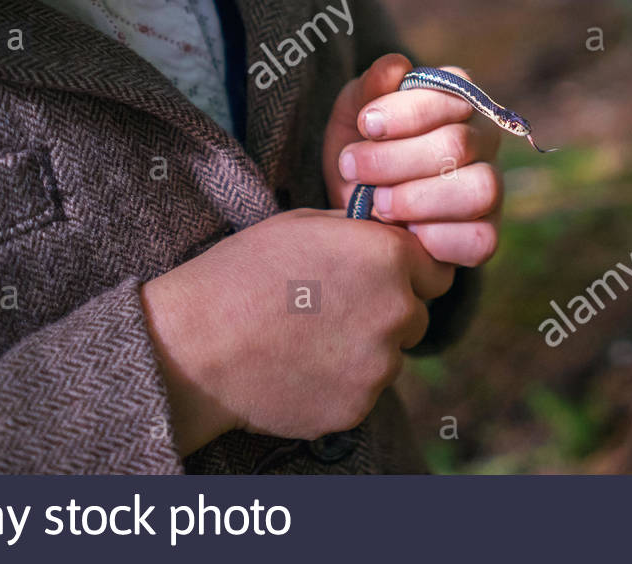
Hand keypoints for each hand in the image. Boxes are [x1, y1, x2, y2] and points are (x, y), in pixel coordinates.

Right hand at [139, 208, 453, 454]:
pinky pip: (363, 391)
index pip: (436, 270)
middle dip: (387, 312)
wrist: (195, 344)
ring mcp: (379, 365)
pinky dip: (339, 383)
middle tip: (333, 309)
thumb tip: (391, 234)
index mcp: (389, 257)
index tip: (378, 277)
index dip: (408, 272)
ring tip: (305, 339)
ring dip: (363, 350)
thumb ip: (361, 231)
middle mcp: (397, 310)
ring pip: (389, 357)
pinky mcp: (357, 407)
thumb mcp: (305, 224)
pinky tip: (297, 367)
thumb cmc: (243, 272)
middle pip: (416, 316)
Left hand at [322, 53, 503, 266]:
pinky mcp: (487, 234)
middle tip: (352, 168)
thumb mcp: (351, 118)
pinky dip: (437, 239)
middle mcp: (485, 138)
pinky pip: (481, 238)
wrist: (357, 212)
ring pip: (481, 190)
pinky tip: (406, 234)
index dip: (404, 111)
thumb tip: (395, 67)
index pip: (448, 95)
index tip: (365, 125)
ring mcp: (491, 187)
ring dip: (418, 199)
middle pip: (458, 144)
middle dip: (395, 159)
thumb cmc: (361, 153)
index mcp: (457, 100)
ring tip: (378, 203)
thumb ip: (369, 89)